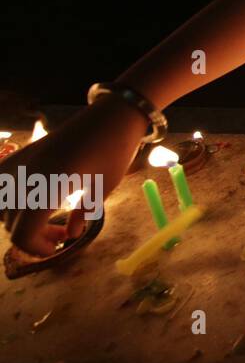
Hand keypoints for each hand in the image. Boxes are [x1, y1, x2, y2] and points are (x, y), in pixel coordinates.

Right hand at [0, 100, 145, 256]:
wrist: (112, 114)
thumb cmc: (115, 149)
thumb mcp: (104, 187)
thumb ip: (83, 212)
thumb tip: (70, 234)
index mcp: (50, 184)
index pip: (23, 231)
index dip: (37, 248)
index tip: (58, 246)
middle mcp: (28, 173)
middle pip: (11, 222)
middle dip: (34, 236)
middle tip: (62, 233)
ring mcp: (20, 162)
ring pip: (2, 206)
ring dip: (21, 220)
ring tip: (49, 218)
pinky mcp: (21, 154)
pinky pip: (1, 183)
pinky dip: (9, 198)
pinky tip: (32, 200)